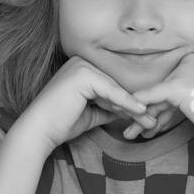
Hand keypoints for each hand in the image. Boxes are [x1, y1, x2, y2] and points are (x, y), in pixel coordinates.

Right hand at [17, 55, 160, 151]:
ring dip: (134, 107)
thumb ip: (108, 108)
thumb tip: (128, 111)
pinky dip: (126, 103)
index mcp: (81, 69)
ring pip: (115, 89)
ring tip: (151, 120)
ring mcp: (81, 66)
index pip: (110, 87)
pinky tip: (140, 111)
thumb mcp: (91, 114)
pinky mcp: (82, 74)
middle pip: (115, 87)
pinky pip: (110, 91)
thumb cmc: (60, 124)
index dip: (128, 104)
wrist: (39, 130)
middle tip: (153, 120)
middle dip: (134, 106)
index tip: (145, 118)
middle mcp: (81, 63)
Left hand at [123, 52, 193, 142]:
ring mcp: (183, 71)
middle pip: (164, 90)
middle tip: (136, 129)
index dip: (162, 106)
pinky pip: (153, 97)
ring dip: (143, 118)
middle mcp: (190, 60)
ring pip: (157, 96)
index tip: (153, 124)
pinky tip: (131, 123)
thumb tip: (158, 106)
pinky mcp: (177, 84)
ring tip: (131, 134)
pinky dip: (141, 110)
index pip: (174, 83)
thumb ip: (180, 98)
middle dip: (150, 113)